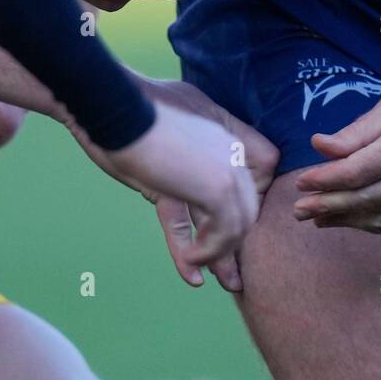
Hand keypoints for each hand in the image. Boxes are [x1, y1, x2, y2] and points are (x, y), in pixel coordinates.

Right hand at [132, 76, 279, 287]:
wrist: (116, 103)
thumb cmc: (130, 107)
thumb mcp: (168, 116)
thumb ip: (185, 138)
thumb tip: (180, 167)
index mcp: (225, 127)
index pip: (264, 163)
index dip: (248, 192)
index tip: (228, 217)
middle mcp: (232, 148)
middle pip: (248, 201)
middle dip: (237, 237)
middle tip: (231, 269)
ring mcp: (225, 167)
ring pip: (237, 222)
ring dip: (221, 254)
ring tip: (210, 275)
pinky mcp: (211, 187)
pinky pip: (219, 232)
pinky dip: (203, 254)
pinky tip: (191, 271)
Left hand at [291, 73, 380, 237]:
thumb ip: (356, 132)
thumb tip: (319, 147)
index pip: (355, 173)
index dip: (324, 181)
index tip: (301, 185)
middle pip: (365, 200)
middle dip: (328, 206)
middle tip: (300, 211)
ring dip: (348, 221)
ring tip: (321, 219)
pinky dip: (378, 226)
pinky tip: (358, 220)